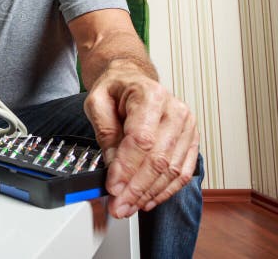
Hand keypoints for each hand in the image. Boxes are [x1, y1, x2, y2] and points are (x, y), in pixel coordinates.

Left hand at [83, 60, 198, 218]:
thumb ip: (105, 133)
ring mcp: (187, 126)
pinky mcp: (191, 140)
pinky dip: (164, 190)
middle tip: (119, 206)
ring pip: (171, 169)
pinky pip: (182, 172)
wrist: (132, 79)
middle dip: (136, 188)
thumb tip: (114, 167)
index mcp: (150, 95)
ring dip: (149, 194)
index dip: (127, 168)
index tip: (113, 187)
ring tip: (129, 207)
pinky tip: (147, 200)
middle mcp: (175, 110)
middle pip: (158, 158)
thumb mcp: (97, 102)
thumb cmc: (115, 89)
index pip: (141, 139)